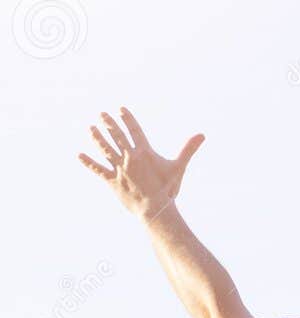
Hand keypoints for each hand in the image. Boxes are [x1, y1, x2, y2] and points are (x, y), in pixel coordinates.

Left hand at [78, 108, 203, 222]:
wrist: (154, 209)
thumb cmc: (168, 189)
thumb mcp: (179, 167)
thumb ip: (188, 149)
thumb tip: (202, 135)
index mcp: (143, 153)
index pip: (134, 131)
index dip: (128, 119)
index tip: (121, 109)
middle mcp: (128, 158)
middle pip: (116, 136)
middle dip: (109, 124)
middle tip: (102, 114)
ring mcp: (119, 169)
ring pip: (105, 149)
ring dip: (97, 138)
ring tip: (91, 128)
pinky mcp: (112, 181)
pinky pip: (98, 170)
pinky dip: (88, 163)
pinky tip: (79, 155)